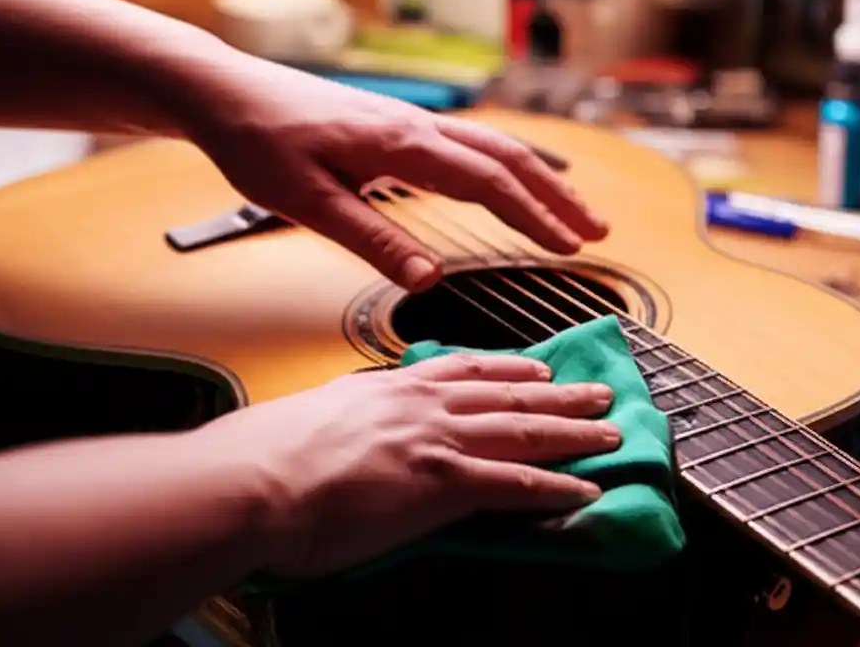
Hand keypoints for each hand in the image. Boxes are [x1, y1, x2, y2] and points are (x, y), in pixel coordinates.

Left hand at [178, 51, 608, 290]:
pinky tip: (514, 182)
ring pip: (496, 147)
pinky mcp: (400, 126)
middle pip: (509, 158)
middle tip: (599, 233)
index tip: (570, 248)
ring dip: (542, 179)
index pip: (489, 183)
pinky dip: (510, 165)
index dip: (535, 217)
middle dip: (559, 197)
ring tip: (575, 211)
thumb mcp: (306, 203)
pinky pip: (473, 143)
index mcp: (402, 146)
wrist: (224, 91)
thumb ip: (372, 240)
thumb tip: (428, 280)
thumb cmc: (258, 143)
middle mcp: (418, 128)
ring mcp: (412, 122)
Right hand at [195, 352, 618, 577]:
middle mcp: (422, 403)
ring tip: (611, 433)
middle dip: (561, 395)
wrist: (248, 484)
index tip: (539, 369)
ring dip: (574, 433)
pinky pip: (514, 484)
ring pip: (524, 431)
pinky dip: (555, 487)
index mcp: (390, 386)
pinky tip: (584, 491)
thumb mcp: (317, 417)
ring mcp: (437, 440)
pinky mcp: (442, 483)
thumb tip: (355, 432)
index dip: (511, 370)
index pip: (465, 369)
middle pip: (509, 396)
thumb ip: (351, 417)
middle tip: (600, 392)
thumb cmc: (264, 458)